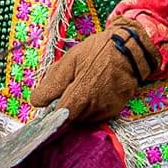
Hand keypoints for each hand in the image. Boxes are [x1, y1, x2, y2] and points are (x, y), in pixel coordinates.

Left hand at [29, 21, 159, 124]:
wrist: (130, 50)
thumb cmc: (98, 51)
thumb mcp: (70, 60)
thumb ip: (52, 83)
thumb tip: (37, 101)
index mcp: (80, 95)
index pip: (59, 117)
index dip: (50, 113)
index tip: (47, 104)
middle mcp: (94, 108)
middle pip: (70, 118)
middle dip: (64, 107)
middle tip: (66, 88)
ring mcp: (106, 111)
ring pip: (82, 117)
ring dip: (77, 107)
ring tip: (82, 86)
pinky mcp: (115, 110)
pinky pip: (96, 115)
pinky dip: (90, 107)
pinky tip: (93, 90)